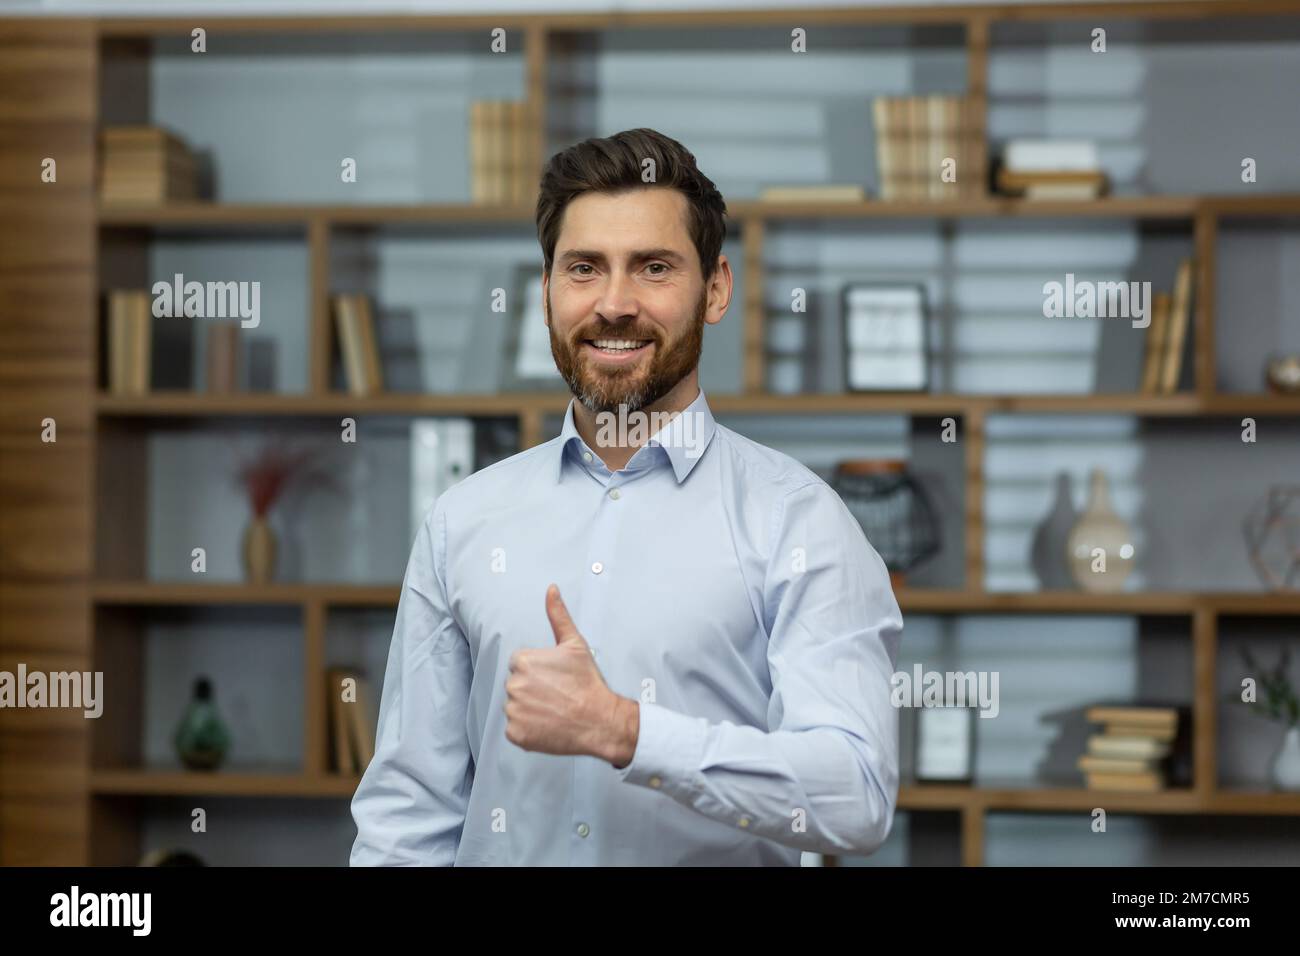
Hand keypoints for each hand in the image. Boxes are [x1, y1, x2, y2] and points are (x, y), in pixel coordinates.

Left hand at [504, 584, 637, 765]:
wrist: (599, 720)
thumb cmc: (588, 683)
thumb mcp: (575, 644)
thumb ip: (558, 615)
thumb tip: (551, 590)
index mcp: (522, 661)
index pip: (520, 665)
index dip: (539, 672)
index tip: (555, 680)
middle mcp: (514, 685)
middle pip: (516, 685)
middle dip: (532, 689)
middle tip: (556, 695)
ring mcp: (514, 711)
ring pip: (515, 706)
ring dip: (530, 709)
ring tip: (553, 709)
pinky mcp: (516, 734)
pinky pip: (516, 729)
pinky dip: (529, 729)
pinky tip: (547, 724)